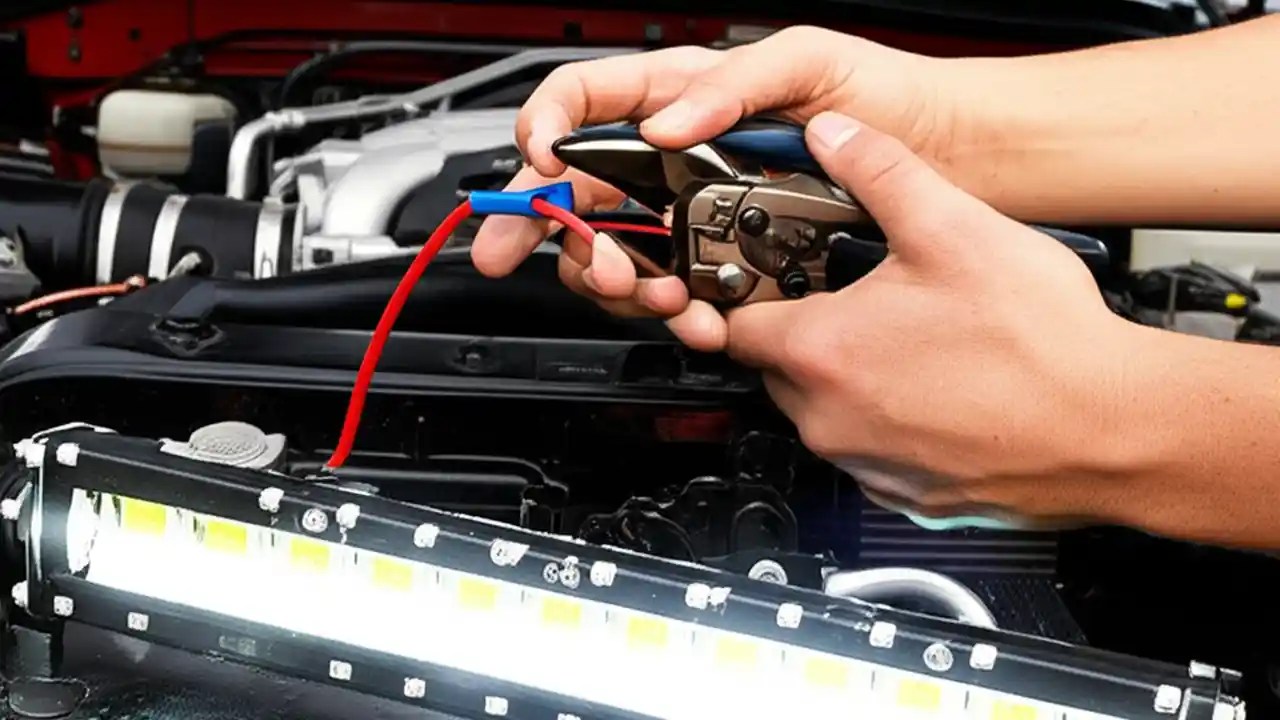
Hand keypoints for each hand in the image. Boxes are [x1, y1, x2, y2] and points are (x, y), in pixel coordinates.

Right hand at [471, 27, 951, 350]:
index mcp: (681, 98)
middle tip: (556, 257)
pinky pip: (679, 295)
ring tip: (654, 291)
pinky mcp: (729, 267)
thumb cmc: (882, 94)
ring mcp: (698, 217)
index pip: (583, 103)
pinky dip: (676, 315)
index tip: (541, 164)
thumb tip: (662, 125)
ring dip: (618, 283)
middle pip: (579, 195)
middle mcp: (676, 160)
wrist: (946, 154)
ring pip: (619, 256)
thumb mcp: (805, 62)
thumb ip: (727, 87)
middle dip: (550, 231)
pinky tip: (697, 317)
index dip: (546, 131)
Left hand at [727, 111, 1142, 526]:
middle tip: (863, 299)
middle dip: (808, 332)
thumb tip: (835, 136)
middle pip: (777, 369)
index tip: (773, 278)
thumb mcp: (954, 226)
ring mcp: (865, 465)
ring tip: (915, 341)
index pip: (735, 325)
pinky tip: (942, 390)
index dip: (750, 294)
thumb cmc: (1041, 345)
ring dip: (851, 378)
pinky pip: (870, 451)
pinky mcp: (905, 496)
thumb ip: (879, 171)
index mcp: (822, 353)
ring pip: (825, 412)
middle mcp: (828, 421)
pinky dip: (890, 422)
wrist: (1112, 431)